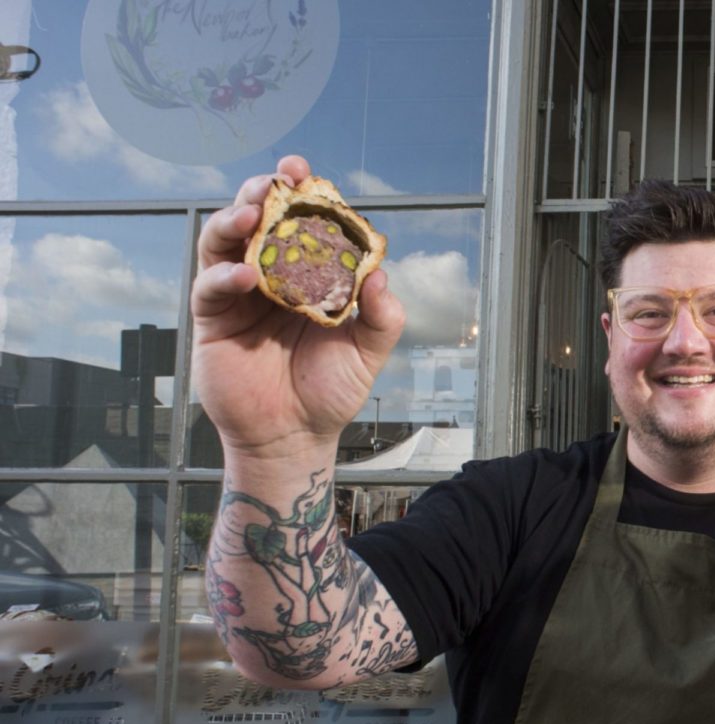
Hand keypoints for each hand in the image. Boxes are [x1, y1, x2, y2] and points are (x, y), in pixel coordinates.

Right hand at [190, 155, 404, 460]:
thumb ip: (382, 317)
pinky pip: (210, 286)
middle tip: (275, 180)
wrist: (294, 437)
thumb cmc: (330, 391)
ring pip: (225, 242)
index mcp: (308, 276)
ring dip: (234, 219)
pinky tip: (244, 274)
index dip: (305, 198)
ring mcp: (238, 294)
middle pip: (258, 221)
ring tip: (250, 213)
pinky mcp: (212, 318)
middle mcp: (270, 277)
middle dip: (264, 193)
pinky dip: (224, 275)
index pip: (303, 226)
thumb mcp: (368, 353)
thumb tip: (381, 276)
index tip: (309, 174)